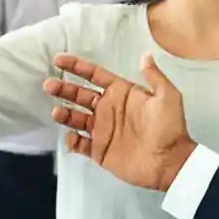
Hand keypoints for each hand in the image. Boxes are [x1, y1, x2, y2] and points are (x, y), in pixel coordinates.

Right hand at [43, 52, 196, 191]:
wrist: (170, 162)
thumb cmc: (169, 128)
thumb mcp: (168, 97)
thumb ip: (154, 77)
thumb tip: (146, 56)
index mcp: (121, 93)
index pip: (94, 75)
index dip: (77, 66)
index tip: (59, 60)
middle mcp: (109, 109)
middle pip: (80, 95)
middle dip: (63, 89)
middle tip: (49, 85)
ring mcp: (103, 131)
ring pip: (76, 118)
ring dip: (65, 114)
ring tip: (57, 112)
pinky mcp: (100, 151)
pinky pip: (80, 144)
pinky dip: (72, 140)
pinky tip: (71, 137)